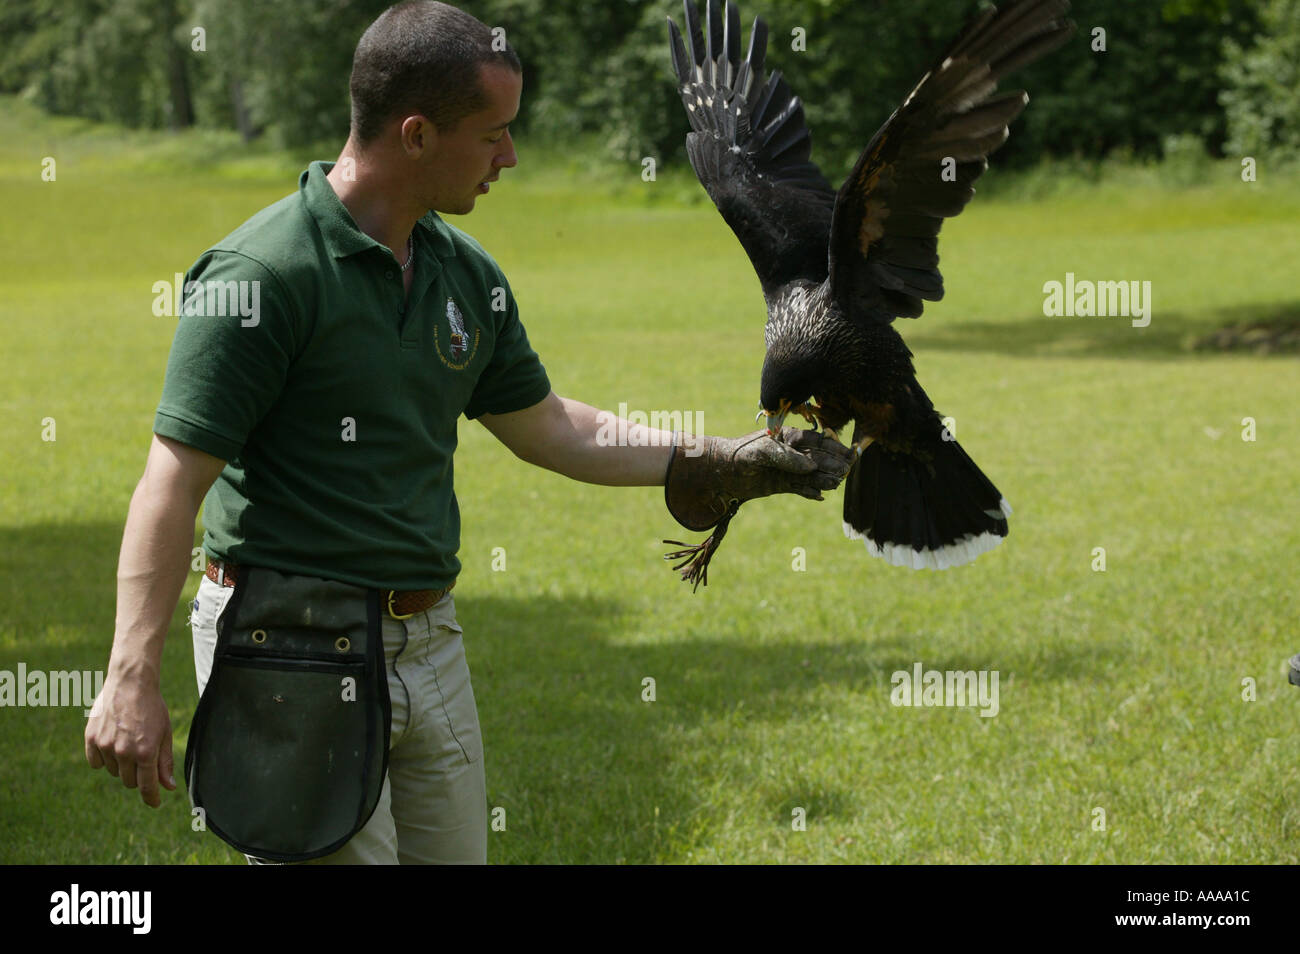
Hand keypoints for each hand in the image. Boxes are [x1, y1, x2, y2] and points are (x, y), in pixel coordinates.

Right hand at [85, 672, 175, 808]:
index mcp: (146, 752)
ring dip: (122, 764)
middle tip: (142, 756)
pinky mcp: (91, 739)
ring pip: (114, 772)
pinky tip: (113, 743)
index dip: (151, 798)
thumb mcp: (164, 733)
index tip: (155, 803)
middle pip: (129, 781)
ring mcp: (106, 746)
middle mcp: (124, 752)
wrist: (131, 683)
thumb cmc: (152, 708)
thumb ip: (165, 762)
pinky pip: (96, 763)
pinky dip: (104, 759)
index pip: (147, 786)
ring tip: (129, 741)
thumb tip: (168, 787)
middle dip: (138, 775)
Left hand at [724, 426, 855, 500]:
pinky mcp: (782, 484)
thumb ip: (786, 457)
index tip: (848, 454)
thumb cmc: (740, 454)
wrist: (722, 472)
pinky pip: (800, 488)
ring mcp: (788, 469)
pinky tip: (819, 496)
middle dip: (832, 464)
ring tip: (835, 484)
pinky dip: (810, 492)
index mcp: (788, 437)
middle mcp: (791, 453)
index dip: (833, 447)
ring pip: (811, 475)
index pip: (816, 442)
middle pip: (817, 459)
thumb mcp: (762, 452)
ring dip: (824, 479)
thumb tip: (810, 467)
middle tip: (845, 472)